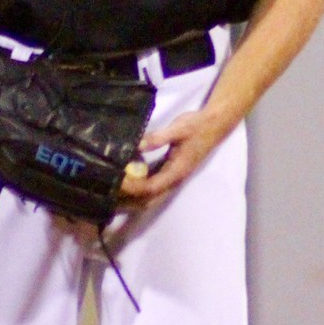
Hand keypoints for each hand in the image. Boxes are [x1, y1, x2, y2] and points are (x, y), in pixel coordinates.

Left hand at [116, 106, 235, 207]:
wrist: (214, 125)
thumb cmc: (197, 126)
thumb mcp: (178, 129)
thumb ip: (158, 138)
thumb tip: (137, 145)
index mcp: (177, 171)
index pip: (151, 187)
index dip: (133, 187)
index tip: (117, 181)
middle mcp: (174, 179)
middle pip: (149, 199)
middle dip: (130, 200)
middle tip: (109, 192)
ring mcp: (173, 178)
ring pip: (151, 197)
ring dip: (133, 198)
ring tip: (113, 192)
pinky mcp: (170, 173)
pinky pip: (153, 188)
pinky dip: (139, 190)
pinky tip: (127, 183)